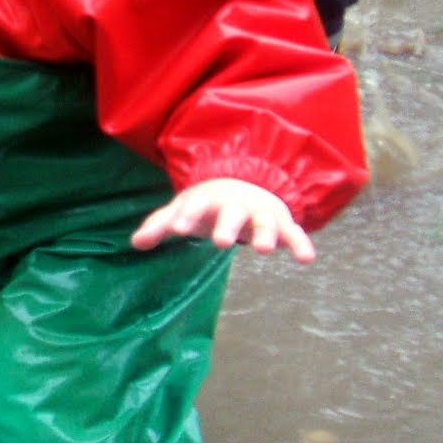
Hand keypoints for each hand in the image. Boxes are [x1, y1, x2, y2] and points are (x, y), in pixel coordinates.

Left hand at [131, 178, 314, 261]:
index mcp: (207, 200)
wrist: (244, 182)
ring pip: (263, 222)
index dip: (185, 216)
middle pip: (231, 213)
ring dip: (265, 234)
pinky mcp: (281, 222)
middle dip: (226, 226)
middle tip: (221, 242)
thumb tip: (136, 243)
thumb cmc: (206, 204)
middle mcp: (234, 204)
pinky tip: (307, 259)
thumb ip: (160, 225)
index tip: (177, 229)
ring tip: (263, 249)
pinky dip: (301, 243)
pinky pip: (294, 233)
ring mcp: (259, 212)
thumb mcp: (182, 211)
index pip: (194, 206)